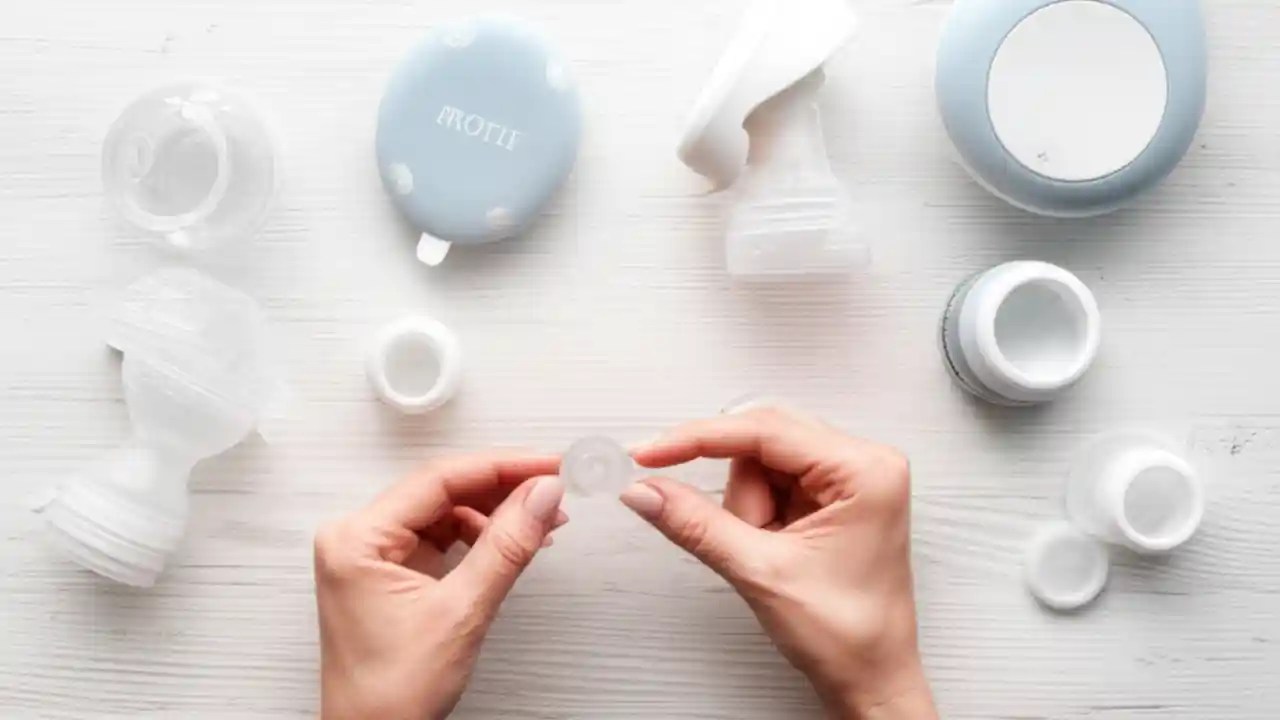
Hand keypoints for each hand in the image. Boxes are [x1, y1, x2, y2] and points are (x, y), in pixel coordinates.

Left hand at [314, 453, 566, 719]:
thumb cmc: (390, 694)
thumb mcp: (461, 612)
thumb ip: (506, 546)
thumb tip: (540, 495)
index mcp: (357, 538)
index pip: (439, 479)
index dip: (501, 467)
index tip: (548, 465)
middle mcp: (357, 538)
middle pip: (443, 490)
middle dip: (503, 489)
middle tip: (554, 487)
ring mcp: (373, 555)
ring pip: (446, 511)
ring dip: (496, 513)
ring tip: (542, 520)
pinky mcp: (391, 573)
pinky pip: (442, 537)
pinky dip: (481, 536)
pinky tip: (514, 540)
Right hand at [625, 407, 936, 719]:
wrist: (871, 678)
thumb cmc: (849, 635)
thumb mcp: (761, 573)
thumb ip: (696, 523)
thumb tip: (647, 490)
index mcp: (865, 471)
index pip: (765, 430)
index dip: (699, 438)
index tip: (651, 451)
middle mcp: (863, 464)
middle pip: (762, 441)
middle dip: (740, 494)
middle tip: (739, 535)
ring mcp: (848, 479)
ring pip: (761, 464)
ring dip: (748, 509)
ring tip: (769, 553)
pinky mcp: (830, 496)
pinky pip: (771, 483)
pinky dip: (756, 514)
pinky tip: (772, 545)